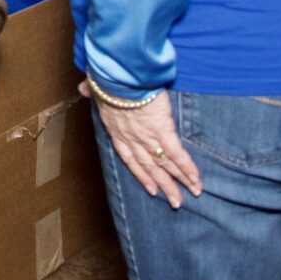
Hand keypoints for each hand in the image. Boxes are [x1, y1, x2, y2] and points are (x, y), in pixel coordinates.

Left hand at [80, 79, 202, 208]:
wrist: (119, 78)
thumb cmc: (108, 80)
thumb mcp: (96, 87)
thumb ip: (92, 91)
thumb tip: (83, 88)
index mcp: (116, 130)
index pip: (129, 159)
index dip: (141, 175)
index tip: (151, 188)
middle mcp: (132, 139)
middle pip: (150, 168)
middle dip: (164, 186)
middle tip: (175, 201)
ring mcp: (147, 137)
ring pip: (165, 165)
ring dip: (179, 181)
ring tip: (193, 194)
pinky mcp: (162, 130)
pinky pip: (177, 154)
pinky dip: (187, 168)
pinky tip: (196, 179)